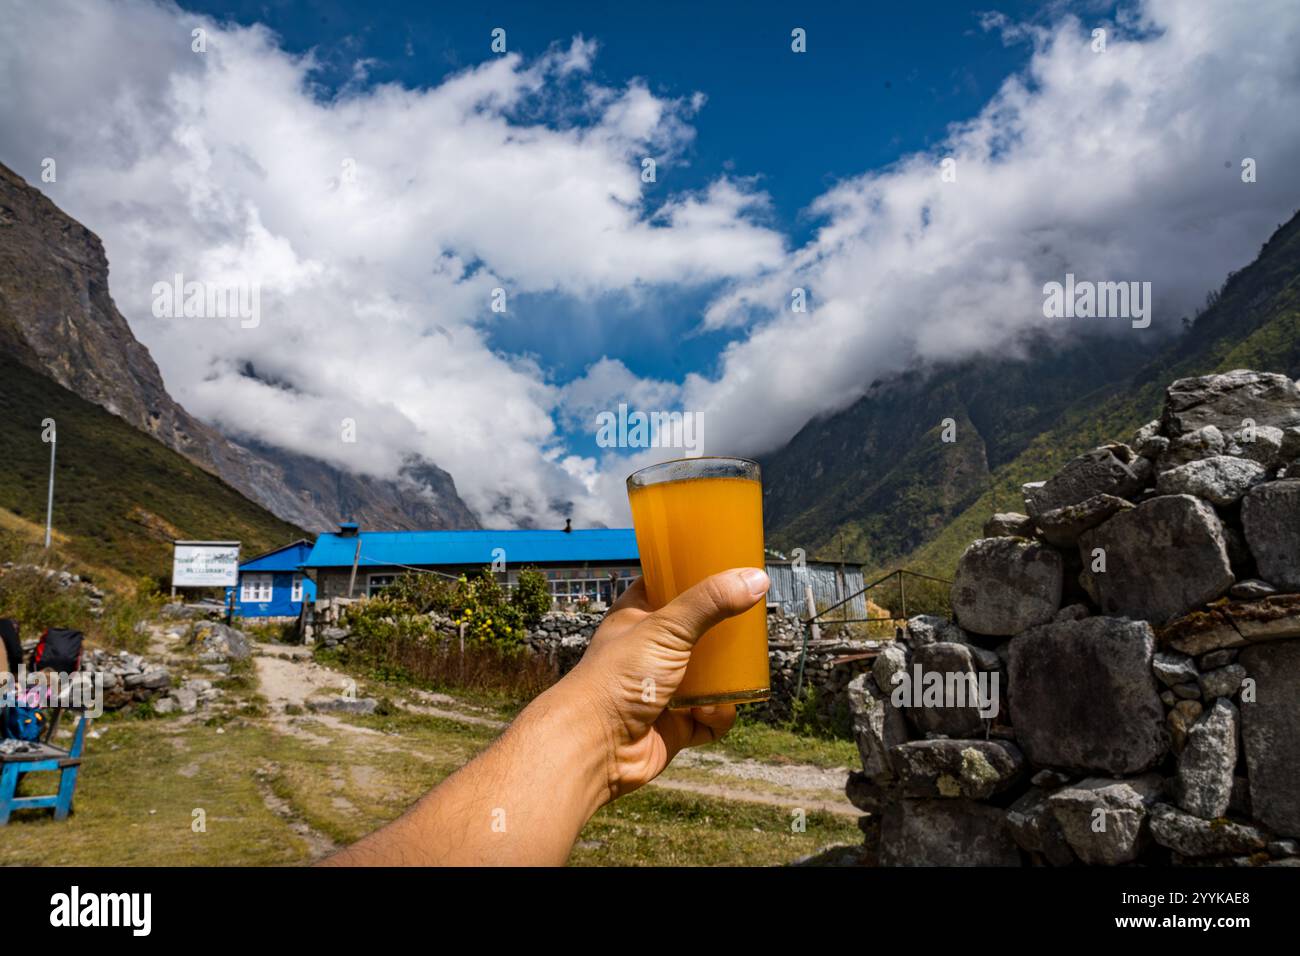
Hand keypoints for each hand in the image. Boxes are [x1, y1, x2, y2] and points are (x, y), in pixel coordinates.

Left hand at [565, 567, 770, 801]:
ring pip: (712, 676)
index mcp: (639, 617)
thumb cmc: (616, 677)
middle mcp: (651, 650)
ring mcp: (665, 688)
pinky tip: (708, 714)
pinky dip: (717, 717)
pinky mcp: (676, 724)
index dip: (696, 576)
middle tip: (747, 626)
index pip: (669, 586)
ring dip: (725, 681)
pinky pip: (712, 717)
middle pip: (699, 632)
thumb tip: (757, 579)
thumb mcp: (666, 629)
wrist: (594, 746)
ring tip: (731, 678)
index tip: (729, 570)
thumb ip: (711, 602)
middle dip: (724, 635)